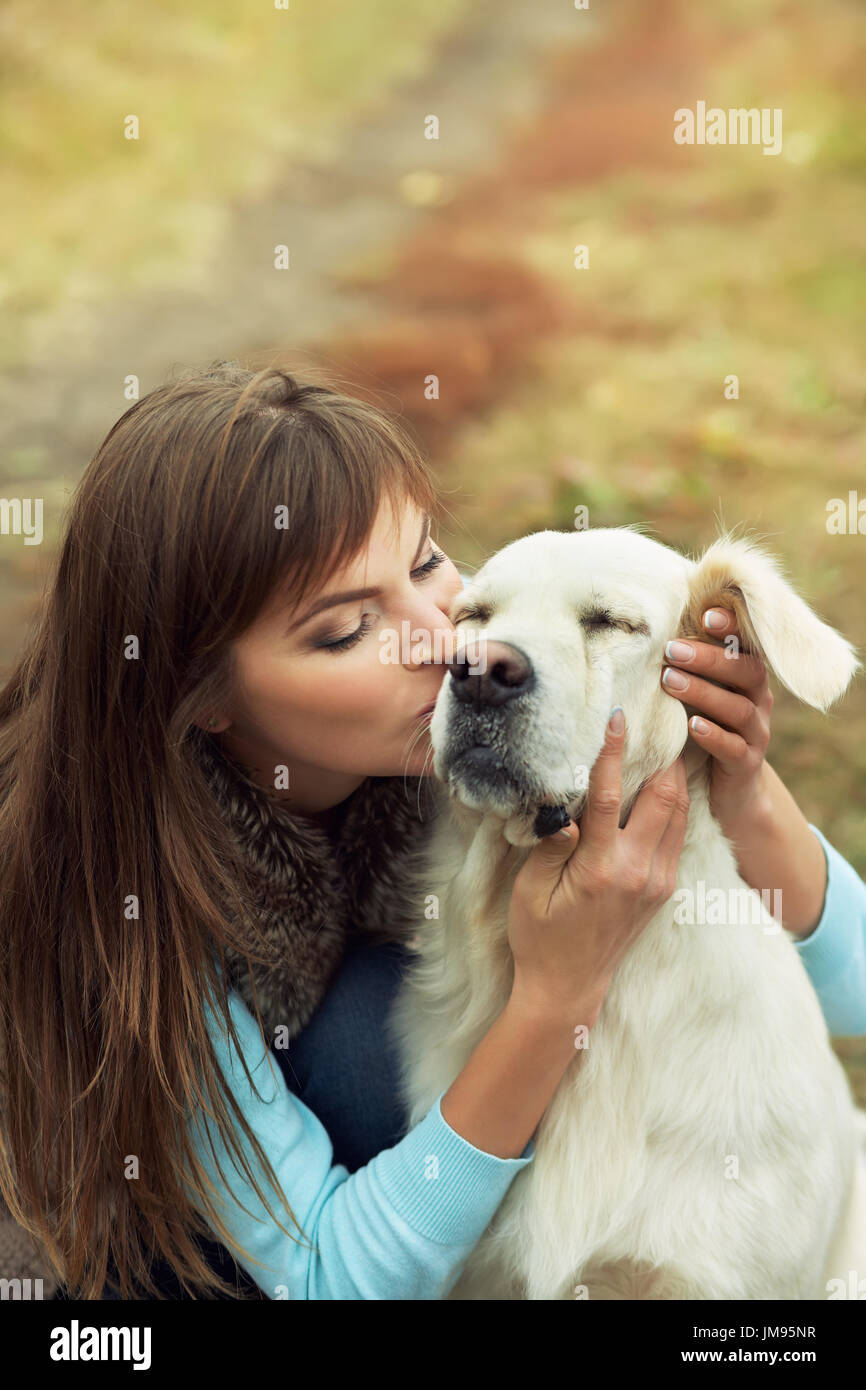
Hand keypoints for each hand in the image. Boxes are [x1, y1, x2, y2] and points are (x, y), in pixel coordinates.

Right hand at [508, 708, 688, 1030]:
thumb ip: (549, 845)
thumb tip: (559, 802)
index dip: (613, 753)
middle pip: (664, 797)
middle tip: (657, 722)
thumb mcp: (530, 891)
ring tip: (665, 744)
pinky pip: (677, 834)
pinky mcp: (664, 888)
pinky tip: (664, 785)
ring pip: (679, 814)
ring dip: (674, 777)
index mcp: (601, 869)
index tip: (617, 718)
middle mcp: (639, 872)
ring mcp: (658, 881)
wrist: (569, 987)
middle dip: (663, 756)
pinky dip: (674, 804)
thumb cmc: (539, 937)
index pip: (610, 796)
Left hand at [660, 607, 772, 837]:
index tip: (706, 614)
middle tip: (673, 650)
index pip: (747, 645)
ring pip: (738, 708)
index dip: (732, 628)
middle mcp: (758, 701)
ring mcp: (756, 733)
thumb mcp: (701, 694)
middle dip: (710, 658)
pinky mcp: (747, 764)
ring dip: (704, 692)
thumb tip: (651, 628)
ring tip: (670, 681)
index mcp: (748, 677)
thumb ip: (688, 665)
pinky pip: (734, 748)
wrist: (730, 790)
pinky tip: (692, 726)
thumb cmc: (707, 728)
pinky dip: (714, 735)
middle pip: (747, 671)